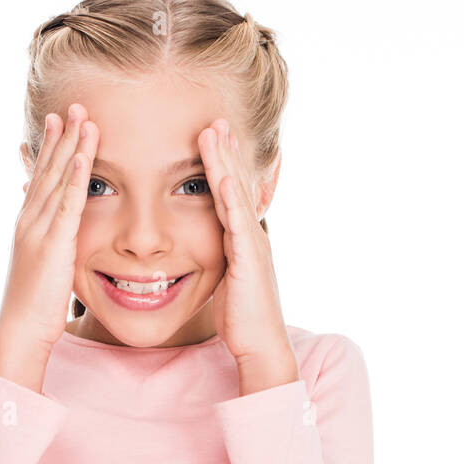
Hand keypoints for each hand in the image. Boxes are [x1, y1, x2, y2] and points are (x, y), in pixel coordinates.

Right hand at [0, 104, 98, 371]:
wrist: (20, 330)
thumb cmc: (33, 308)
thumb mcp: (41, 269)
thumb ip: (50, 248)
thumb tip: (57, 240)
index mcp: (27, 225)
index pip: (40, 179)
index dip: (50, 149)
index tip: (59, 122)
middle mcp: (29, 221)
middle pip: (47, 170)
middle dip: (61, 137)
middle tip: (72, 106)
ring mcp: (39, 230)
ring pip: (58, 180)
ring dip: (72, 147)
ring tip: (83, 117)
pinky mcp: (53, 245)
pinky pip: (67, 205)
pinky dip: (77, 179)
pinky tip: (85, 156)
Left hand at [198, 119, 298, 390]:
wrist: (259, 344)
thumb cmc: (240, 318)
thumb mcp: (225, 280)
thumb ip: (218, 259)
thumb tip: (205, 251)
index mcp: (243, 239)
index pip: (229, 194)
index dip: (221, 164)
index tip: (211, 137)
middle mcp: (251, 235)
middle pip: (234, 184)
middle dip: (225, 151)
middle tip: (214, 119)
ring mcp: (251, 244)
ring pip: (235, 195)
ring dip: (224, 162)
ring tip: (214, 132)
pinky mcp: (246, 259)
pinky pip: (236, 222)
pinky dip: (228, 197)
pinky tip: (218, 175)